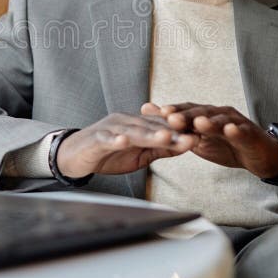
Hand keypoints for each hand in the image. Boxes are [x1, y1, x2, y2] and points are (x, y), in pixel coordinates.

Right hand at [56, 113, 198, 177]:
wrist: (75, 156)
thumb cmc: (108, 154)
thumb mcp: (139, 154)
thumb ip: (160, 148)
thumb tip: (186, 145)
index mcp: (138, 123)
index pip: (163, 125)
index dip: (181, 130)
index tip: (202, 136)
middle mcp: (126, 121)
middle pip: (152, 126)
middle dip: (172, 131)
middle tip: (191, 136)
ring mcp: (111, 128)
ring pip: (133, 130)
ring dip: (149, 133)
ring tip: (165, 137)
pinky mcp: (96, 137)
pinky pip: (107, 138)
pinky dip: (115, 139)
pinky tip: (124, 141)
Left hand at [141, 102, 277, 178]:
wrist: (259, 157)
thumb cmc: (227, 146)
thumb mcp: (200, 141)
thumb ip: (181, 132)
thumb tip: (155, 122)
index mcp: (205, 115)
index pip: (185, 110)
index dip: (170, 110)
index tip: (152, 111)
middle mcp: (218, 113)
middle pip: (199, 112)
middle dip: (184, 114)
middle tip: (169, 116)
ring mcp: (235, 121)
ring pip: (219, 119)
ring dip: (208, 121)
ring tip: (198, 123)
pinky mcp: (250, 133)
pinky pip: (242, 131)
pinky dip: (235, 130)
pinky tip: (230, 130)